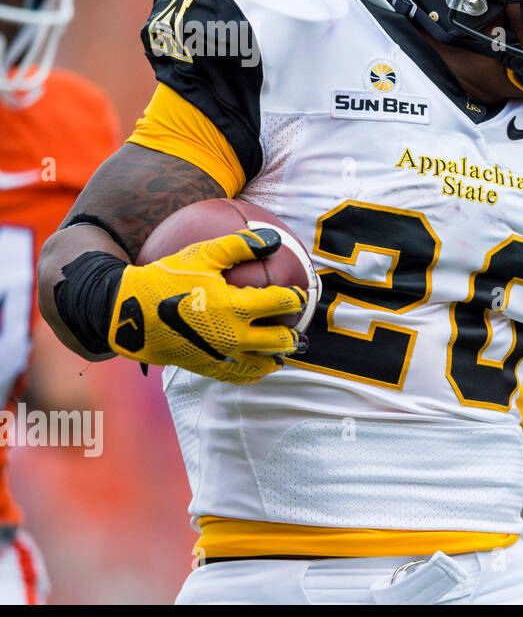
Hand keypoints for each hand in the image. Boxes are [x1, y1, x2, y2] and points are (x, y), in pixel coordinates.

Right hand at [108, 228, 306, 383]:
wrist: (127, 314)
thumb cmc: (164, 278)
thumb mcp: (202, 254)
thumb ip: (240, 245)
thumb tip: (274, 239)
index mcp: (236, 307)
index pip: (282, 303)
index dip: (297, 297)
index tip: (300, 294)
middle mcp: (234, 336)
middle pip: (281, 340)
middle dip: (295, 334)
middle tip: (300, 328)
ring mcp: (221, 356)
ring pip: (263, 363)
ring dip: (278, 357)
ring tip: (286, 350)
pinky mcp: (207, 368)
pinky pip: (239, 376)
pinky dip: (254, 372)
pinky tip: (258, 366)